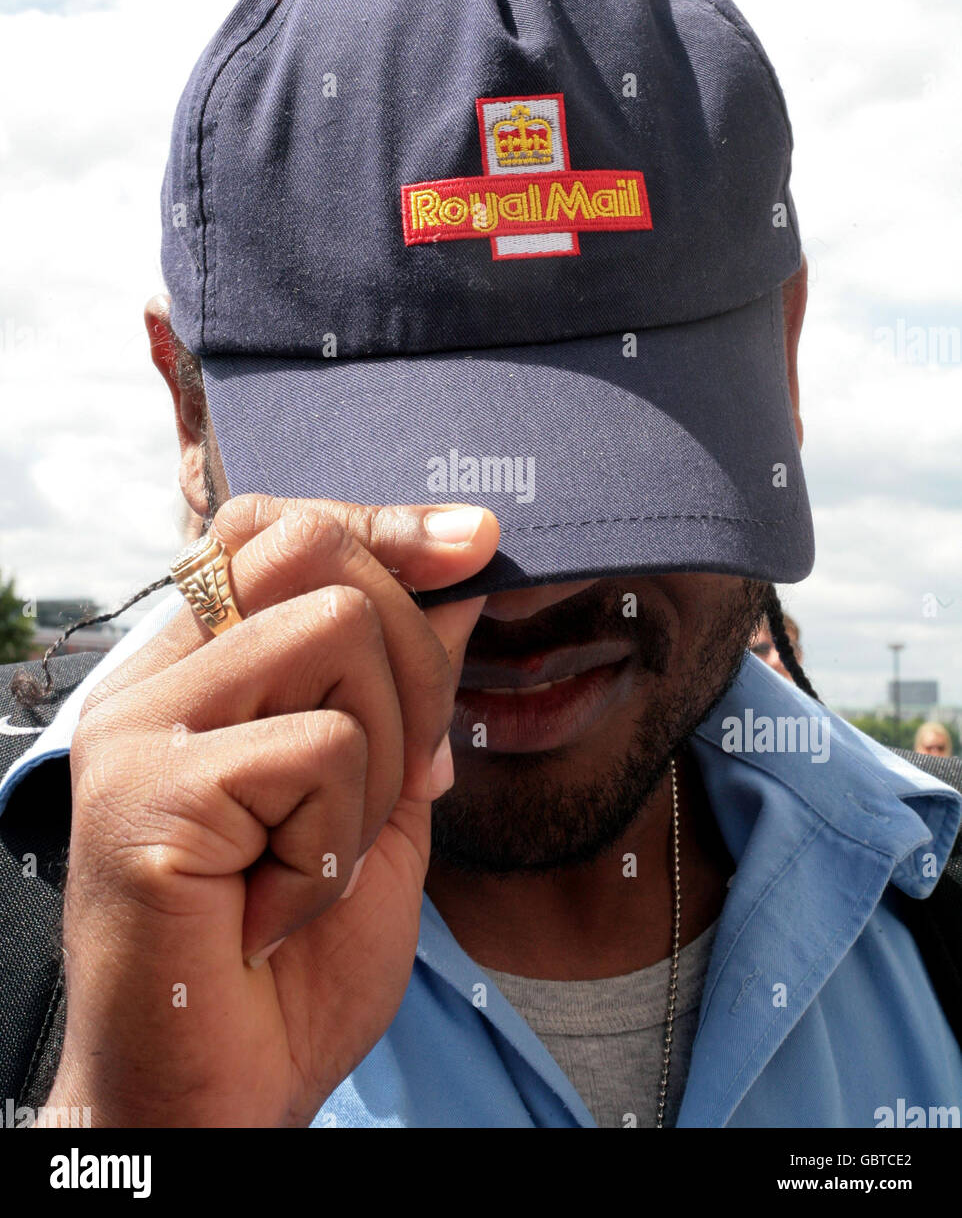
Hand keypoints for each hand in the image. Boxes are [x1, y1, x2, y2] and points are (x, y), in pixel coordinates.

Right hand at [43, 495, 498, 1126]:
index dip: (381, 527)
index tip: (476, 543)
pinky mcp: (147, 791)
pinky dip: (334, 842)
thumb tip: (461, 579)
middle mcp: (151, 683)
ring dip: (376, 765)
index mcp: (193, 673)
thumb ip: (410, 692)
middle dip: (405, 663)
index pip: (277, 531)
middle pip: (314, 553)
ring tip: (311, 859)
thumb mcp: (378, 804)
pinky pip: (321, 748)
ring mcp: (138, 730)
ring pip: (337, 633)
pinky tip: (275, 906)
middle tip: (377, 790)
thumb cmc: (287, 965)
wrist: (217, 1102)